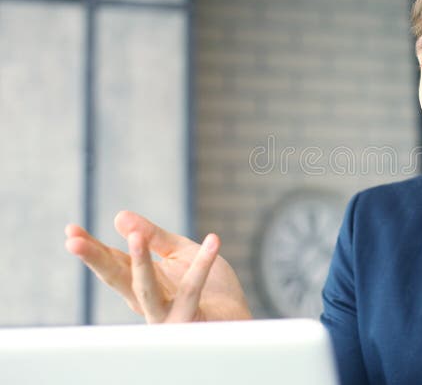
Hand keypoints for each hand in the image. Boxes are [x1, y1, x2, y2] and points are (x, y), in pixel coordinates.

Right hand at [64, 210, 251, 322]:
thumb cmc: (209, 289)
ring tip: (135, 237)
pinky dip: (203, 264)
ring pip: (147, 290)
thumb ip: (153, 236)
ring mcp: (166, 313)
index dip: (92, 247)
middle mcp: (148, 300)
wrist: (236, 319)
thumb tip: (118, 216)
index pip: (113, 262)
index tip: (71, 229)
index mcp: (142, 282)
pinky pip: (194, 289)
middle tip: (73, 241)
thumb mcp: (180, 253)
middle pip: (117, 278)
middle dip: (96, 259)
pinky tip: (213, 241)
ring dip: (140, 263)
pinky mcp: (189, 317)